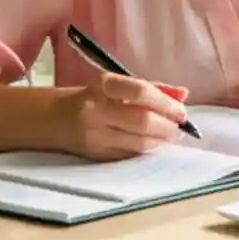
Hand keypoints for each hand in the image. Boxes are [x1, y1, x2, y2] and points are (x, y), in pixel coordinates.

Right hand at [59, 73, 189, 160]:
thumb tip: (184, 93)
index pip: (140, 92)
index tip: (181, 111)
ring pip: (138, 143)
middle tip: (178, 127)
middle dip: (167, 127)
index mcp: (103, 85)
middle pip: (142, 121)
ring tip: (168, 135)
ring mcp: (95, 135)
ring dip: (160, 141)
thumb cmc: (94, 97)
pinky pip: (129, 155)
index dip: (166, 103)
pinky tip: (151, 144)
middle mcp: (96, 109)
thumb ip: (151, 88)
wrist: (55, 118)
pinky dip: (145, 149)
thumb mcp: (118, 85)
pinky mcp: (96, 155)